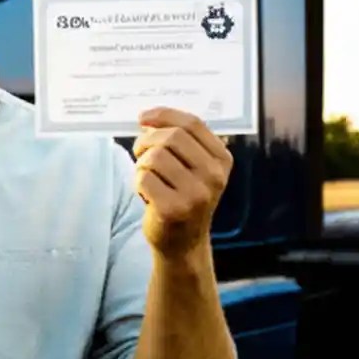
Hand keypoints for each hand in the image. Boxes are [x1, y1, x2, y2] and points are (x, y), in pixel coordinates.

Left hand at [132, 107, 233, 259]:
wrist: (183, 243)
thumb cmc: (182, 197)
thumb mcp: (191, 167)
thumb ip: (176, 140)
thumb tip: (147, 119)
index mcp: (221, 160)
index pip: (192, 124)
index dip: (164, 115)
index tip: (143, 117)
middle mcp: (213, 176)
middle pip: (171, 137)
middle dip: (147, 141)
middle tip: (140, 153)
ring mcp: (196, 194)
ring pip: (154, 157)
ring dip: (141, 164)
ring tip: (147, 178)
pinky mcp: (174, 209)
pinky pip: (143, 178)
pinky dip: (137, 183)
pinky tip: (147, 194)